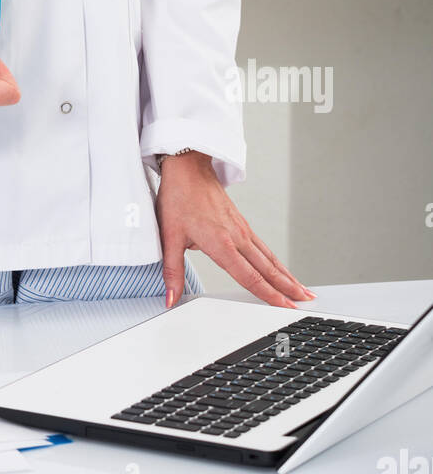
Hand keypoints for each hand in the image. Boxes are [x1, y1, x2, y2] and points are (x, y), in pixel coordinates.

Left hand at [155, 151, 316, 309]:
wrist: (188, 168)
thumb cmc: (178, 197)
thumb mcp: (169, 237)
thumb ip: (172, 272)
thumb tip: (170, 298)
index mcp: (220, 243)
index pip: (249, 276)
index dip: (268, 294)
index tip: (284, 306)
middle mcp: (236, 237)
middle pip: (267, 268)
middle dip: (287, 288)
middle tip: (305, 302)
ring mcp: (242, 229)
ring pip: (269, 258)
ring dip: (287, 276)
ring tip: (302, 291)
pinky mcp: (241, 223)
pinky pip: (263, 247)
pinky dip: (276, 261)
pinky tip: (281, 269)